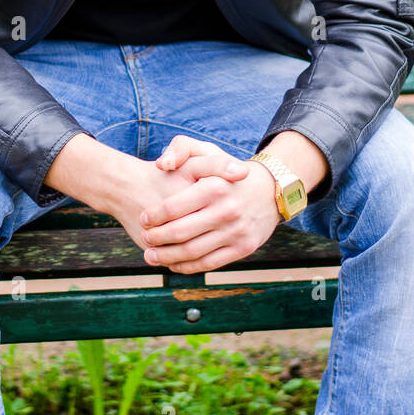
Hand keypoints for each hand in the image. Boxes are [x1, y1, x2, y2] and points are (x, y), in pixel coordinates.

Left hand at [141, 135, 279, 274]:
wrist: (270, 191)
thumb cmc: (229, 173)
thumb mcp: (208, 151)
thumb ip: (181, 148)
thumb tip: (161, 165)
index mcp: (215, 187)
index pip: (174, 207)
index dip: (154, 216)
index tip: (143, 218)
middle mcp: (227, 210)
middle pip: (180, 232)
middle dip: (156, 238)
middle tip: (145, 237)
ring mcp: (236, 231)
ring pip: (192, 251)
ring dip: (166, 257)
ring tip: (150, 255)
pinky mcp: (243, 248)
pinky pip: (209, 263)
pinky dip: (188, 267)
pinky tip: (173, 264)